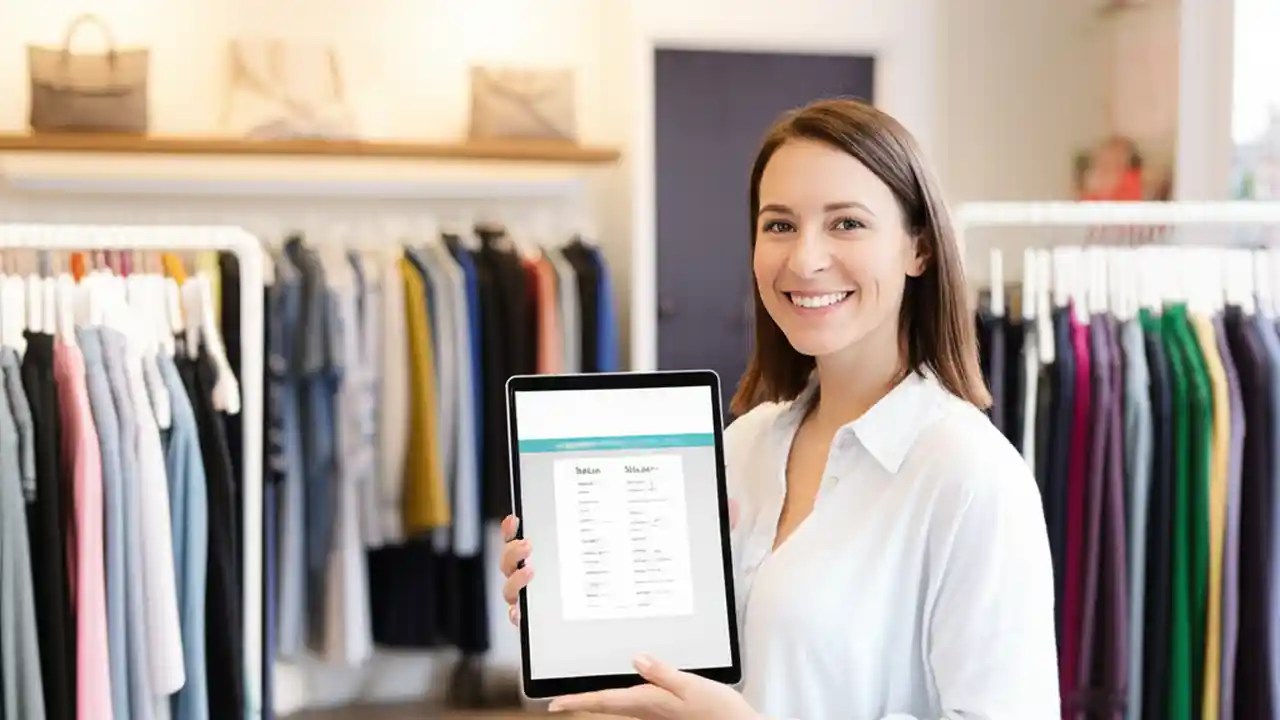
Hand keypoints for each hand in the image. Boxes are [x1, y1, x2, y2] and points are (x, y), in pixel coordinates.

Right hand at [499, 500, 738, 625]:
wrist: (673, 661)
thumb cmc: (671, 590)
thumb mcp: (688, 556)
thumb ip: (707, 529)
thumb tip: (732, 505)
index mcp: (583, 549)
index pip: (542, 531)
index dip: (521, 525)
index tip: (521, 515)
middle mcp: (561, 578)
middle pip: (517, 561)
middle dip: (513, 550)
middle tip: (530, 543)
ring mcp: (555, 607)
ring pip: (515, 593)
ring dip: (513, 580)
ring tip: (532, 572)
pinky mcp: (556, 636)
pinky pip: (529, 628)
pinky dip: (520, 619)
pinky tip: (527, 614)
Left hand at [548, 654, 758, 719]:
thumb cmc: (718, 711)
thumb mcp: (691, 686)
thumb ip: (662, 673)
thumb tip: (636, 658)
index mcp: (648, 702)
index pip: (603, 701)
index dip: (576, 702)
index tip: (552, 704)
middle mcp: (648, 710)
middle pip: (607, 704)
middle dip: (583, 701)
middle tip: (560, 698)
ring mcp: (657, 713)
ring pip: (620, 704)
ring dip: (600, 698)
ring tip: (583, 691)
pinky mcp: (667, 712)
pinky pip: (636, 701)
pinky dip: (622, 695)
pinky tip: (625, 686)